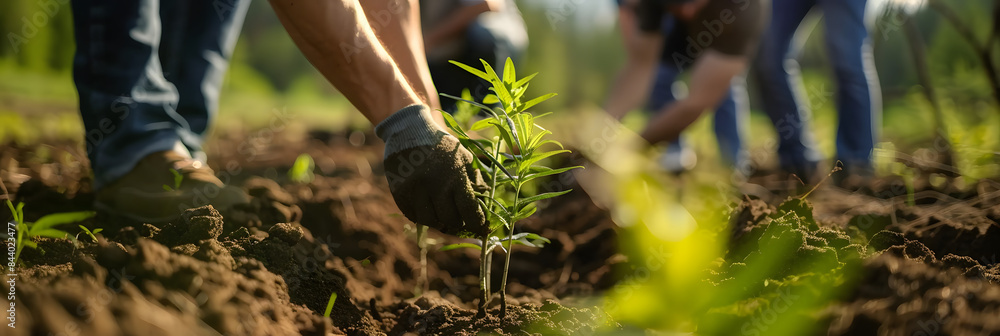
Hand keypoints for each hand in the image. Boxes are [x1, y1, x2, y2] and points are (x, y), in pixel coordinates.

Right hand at [376, 105, 488, 236]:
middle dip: (458, 223)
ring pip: (430, 221)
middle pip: (450, 220)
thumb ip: (475, 179)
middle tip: (460, 221)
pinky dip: (422, 216)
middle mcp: (435, 185)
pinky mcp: (400, 192)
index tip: (481, 228)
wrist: (409, 130)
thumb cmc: (441, 146)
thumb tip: (485, 201)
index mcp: (455, 176)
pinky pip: (413, 216)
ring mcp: (416, 190)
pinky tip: (428, 209)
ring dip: (439, 222)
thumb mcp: (463, 157)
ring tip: (443, 217)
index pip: (470, 211)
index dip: (478, 224)